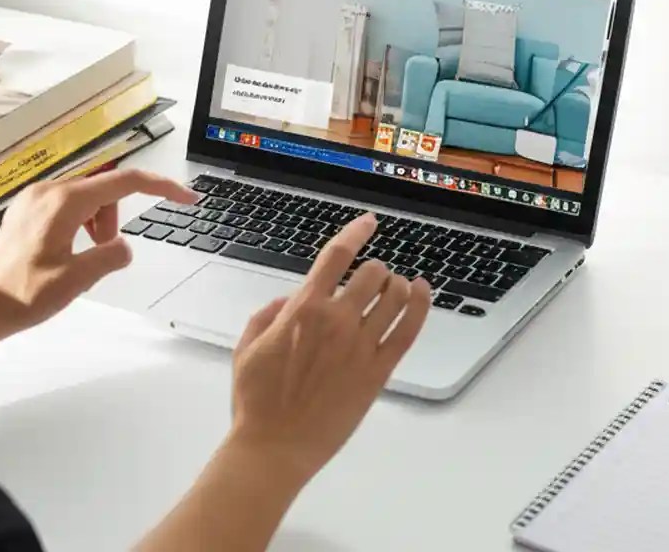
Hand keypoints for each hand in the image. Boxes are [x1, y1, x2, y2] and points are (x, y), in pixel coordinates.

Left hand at [0, 169, 196, 355]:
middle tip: (105, 254)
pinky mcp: (26, 213)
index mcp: (64, 202)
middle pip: (104, 191)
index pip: (125, 182)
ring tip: (83, 259)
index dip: (161, 188)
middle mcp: (47, 192)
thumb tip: (123, 247)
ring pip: (86, 200)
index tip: (184, 197)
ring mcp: (34, 200)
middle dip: (116, 220)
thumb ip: (112, 256)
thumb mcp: (79, 278)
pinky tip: (68, 255)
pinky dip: (80, 226)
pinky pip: (66, 208)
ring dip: (98, 225)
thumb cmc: (21, 293)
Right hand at [225, 214, 430, 484]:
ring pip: (395, 297)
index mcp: (304, 309)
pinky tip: (422, 292)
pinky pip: (409, 330)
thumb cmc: (255, 400)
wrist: (274, 446)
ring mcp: (361, 345)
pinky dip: (420, 304)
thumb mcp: (247, 347)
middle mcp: (337, 320)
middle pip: (372, 273)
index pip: (337, 256)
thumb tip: (289, 299)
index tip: (368, 223)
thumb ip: (267, 314)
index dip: (356, 232)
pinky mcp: (378, 371)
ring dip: (397, 284)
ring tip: (393, 288)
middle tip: (371, 278)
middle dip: (374, 269)